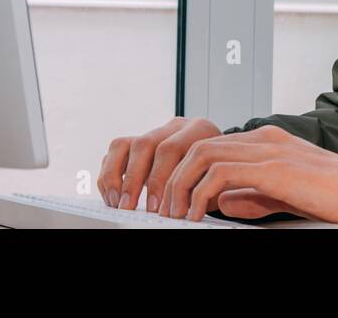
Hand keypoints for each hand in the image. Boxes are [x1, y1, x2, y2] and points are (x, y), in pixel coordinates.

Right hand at [98, 116, 222, 212]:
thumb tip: (178, 210)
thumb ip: (200, 191)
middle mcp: (176, 126)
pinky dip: (110, 172)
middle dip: (134, 179)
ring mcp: (157, 131)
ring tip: (117, 203)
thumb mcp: (219, 181)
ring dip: (117, 176)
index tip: (158, 209)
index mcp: (199, 129)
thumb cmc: (223, 175)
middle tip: (130, 207)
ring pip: (127, 144)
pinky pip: (118, 150)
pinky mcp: (141, 141)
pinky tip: (113, 195)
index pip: (170, 149)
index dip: (160, 180)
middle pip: (145, 144)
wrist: (227, 159)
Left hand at [159, 125, 337, 225]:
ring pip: (202, 154)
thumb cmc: (330, 196)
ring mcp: (267, 149)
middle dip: (174, 175)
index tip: (172, 198)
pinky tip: (198, 213)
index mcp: (265, 141)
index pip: (210, 145)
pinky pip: (221, 173)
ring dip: (181, 184)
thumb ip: (251, 195)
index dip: (184, 170)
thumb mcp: (282, 194)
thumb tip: (221, 202)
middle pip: (198, 145)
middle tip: (163, 206)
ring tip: (175, 212)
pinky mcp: (272, 168)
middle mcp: (262, 138)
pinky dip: (200, 193)